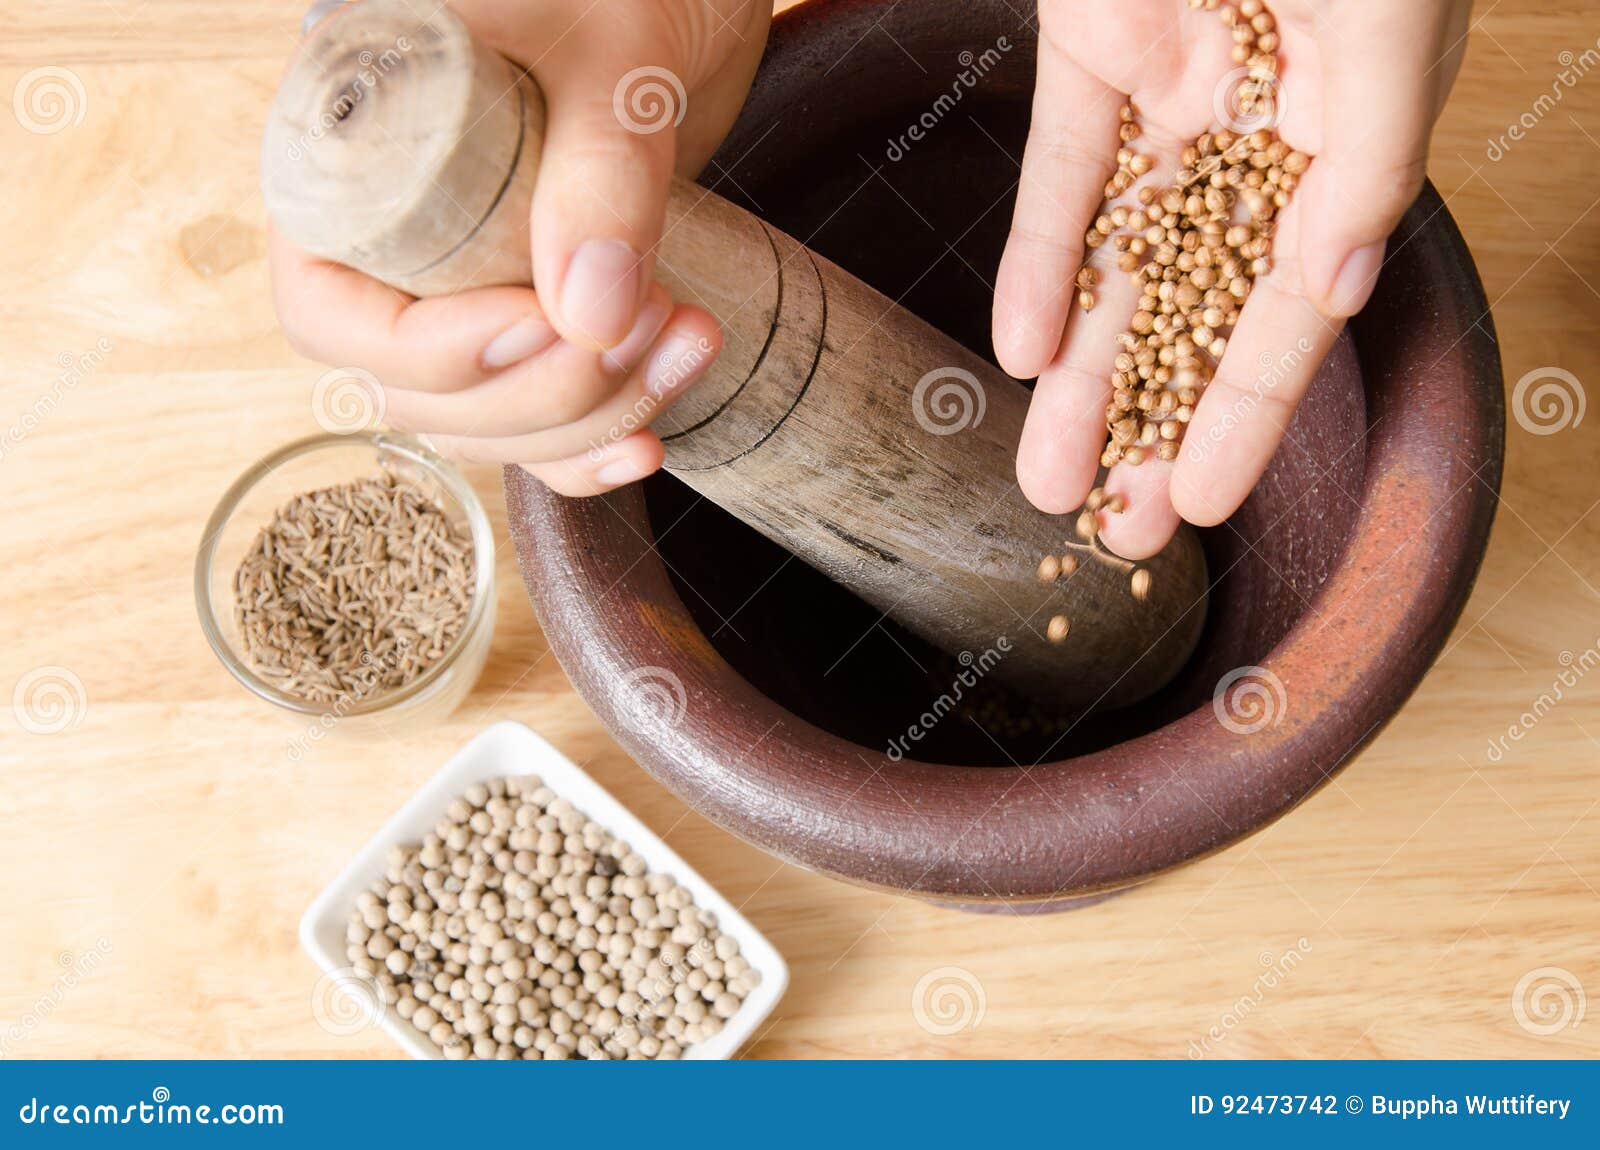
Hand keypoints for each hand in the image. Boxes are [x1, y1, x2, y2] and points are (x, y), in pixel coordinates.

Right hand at [271, 0, 770, 493]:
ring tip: (691, 341)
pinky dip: (588, 450)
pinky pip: (535, 425)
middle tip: (653, 324)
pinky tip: (649, 442)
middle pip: (414, 390)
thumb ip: (602, 167)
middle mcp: (395, 239)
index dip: (428, 350)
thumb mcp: (618, 50)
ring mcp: (465, 288)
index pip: (328, 310)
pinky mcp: (536, 317)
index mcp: (355, 158)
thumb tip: (587, 315)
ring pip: (481, 421)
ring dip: (586, 417)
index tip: (544, 322)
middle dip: (541, 391)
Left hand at [993, 0, 1470, 556]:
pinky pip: (1062, 168)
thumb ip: (1373, 147)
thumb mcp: (1387, 12)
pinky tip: (1017, 348)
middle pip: (1198, 303)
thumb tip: (1338, 282)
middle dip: (1151, 418)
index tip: (1201, 505)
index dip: (1245, 410)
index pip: (1294, 304)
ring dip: (1084, 369)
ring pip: (1121, 256)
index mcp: (1354, 128)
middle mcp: (1265, 123)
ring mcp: (1178, 83)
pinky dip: (1038, 253)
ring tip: (1045, 475)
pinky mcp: (1095, 42)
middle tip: (1107, 529)